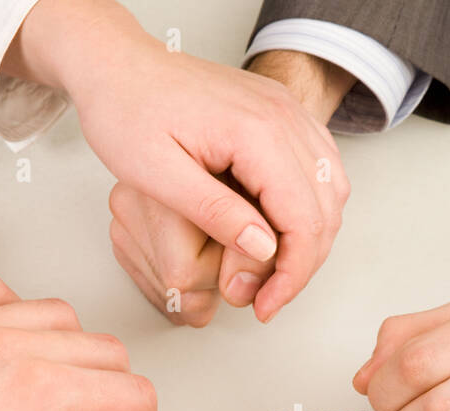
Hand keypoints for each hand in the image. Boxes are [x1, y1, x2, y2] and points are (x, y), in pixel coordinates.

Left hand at [109, 51, 354, 327]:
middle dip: (301, 266)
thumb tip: (265, 249)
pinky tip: (279, 234)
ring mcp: (287, 112)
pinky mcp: (281, 114)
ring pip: (332, 191)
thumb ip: (215, 213)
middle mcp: (283, 116)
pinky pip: (320, 168)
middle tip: (264, 300)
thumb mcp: (157, 172)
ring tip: (271, 274)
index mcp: (256, 132)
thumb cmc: (125, 110)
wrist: (117, 64)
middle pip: (325, 210)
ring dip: (310, 240)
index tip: (264, 307)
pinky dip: (310, 209)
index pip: (304, 220)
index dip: (291, 275)